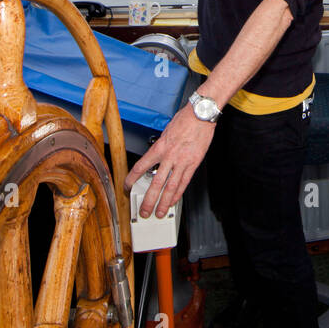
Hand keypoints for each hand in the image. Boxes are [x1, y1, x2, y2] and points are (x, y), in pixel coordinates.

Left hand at [124, 103, 213, 217]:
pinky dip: (178, 194)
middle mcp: (169, 156)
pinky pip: (184, 182)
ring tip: (159, 212)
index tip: (127, 187)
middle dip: (149, 200)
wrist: (201, 115)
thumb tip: (155, 160)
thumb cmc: (184, 120)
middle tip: (144, 211)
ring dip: (164, 202)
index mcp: (159, 147)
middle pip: (156, 183)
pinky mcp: (194, 163)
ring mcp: (182, 161)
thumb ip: (160, 148)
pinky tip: (174, 201)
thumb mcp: (165, 132)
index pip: (141, 167)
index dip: (132, 179)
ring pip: (171, 187)